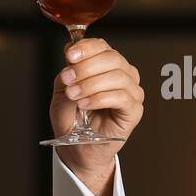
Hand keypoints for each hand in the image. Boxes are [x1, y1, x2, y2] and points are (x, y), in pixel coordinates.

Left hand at [49, 38, 145, 177]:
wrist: (76, 149)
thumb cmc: (72, 121)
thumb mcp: (62, 93)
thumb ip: (66, 73)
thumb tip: (70, 51)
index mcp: (105, 66)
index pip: (102, 47)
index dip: (87, 47)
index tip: (69, 55)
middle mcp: (122, 75)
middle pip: (112, 58)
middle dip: (86, 67)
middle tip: (68, 79)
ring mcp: (131, 92)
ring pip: (118, 76)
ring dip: (91, 84)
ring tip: (74, 95)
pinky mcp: (134, 110)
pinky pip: (122, 97)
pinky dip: (100, 98)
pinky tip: (85, 104)